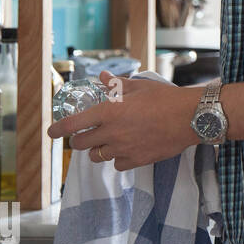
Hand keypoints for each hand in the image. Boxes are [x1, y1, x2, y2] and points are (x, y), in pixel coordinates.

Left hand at [46, 71, 201, 171]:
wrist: (191, 117)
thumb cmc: (166, 99)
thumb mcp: (139, 87)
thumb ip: (116, 85)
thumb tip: (103, 78)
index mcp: (108, 112)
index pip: (72, 125)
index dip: (57, 129)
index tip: (52, 132)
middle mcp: (111, 132)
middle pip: (80, 145)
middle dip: (79, 141)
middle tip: (86, 136)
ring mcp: (123, 149)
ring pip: (97, 156)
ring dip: (99, 150)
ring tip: (109, 142)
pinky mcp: (137, 160)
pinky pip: (117, 164)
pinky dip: (118, 159)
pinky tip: (127, 150)